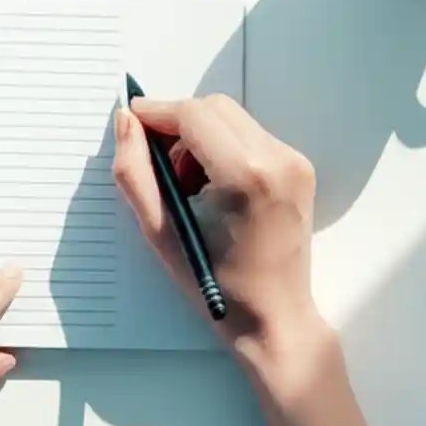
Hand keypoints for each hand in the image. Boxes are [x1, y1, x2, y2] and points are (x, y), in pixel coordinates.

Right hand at [112, 94, 323, 360]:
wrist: (275, 318)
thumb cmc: (216, 285)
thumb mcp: (160, 232)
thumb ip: (135, 172)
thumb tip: (126, 122)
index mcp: (246, 175)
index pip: (193, 115)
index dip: (157, 113)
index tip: (131, 122)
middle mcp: (278, 159)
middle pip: (214, 108)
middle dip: (179, 127)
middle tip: (162, 169)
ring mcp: (295, 162)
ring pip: (232, 119)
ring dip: (201, 138)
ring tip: (189, 186)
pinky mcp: (300, 169)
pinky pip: (251, 136)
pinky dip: (223, 149)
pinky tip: (214, 189)